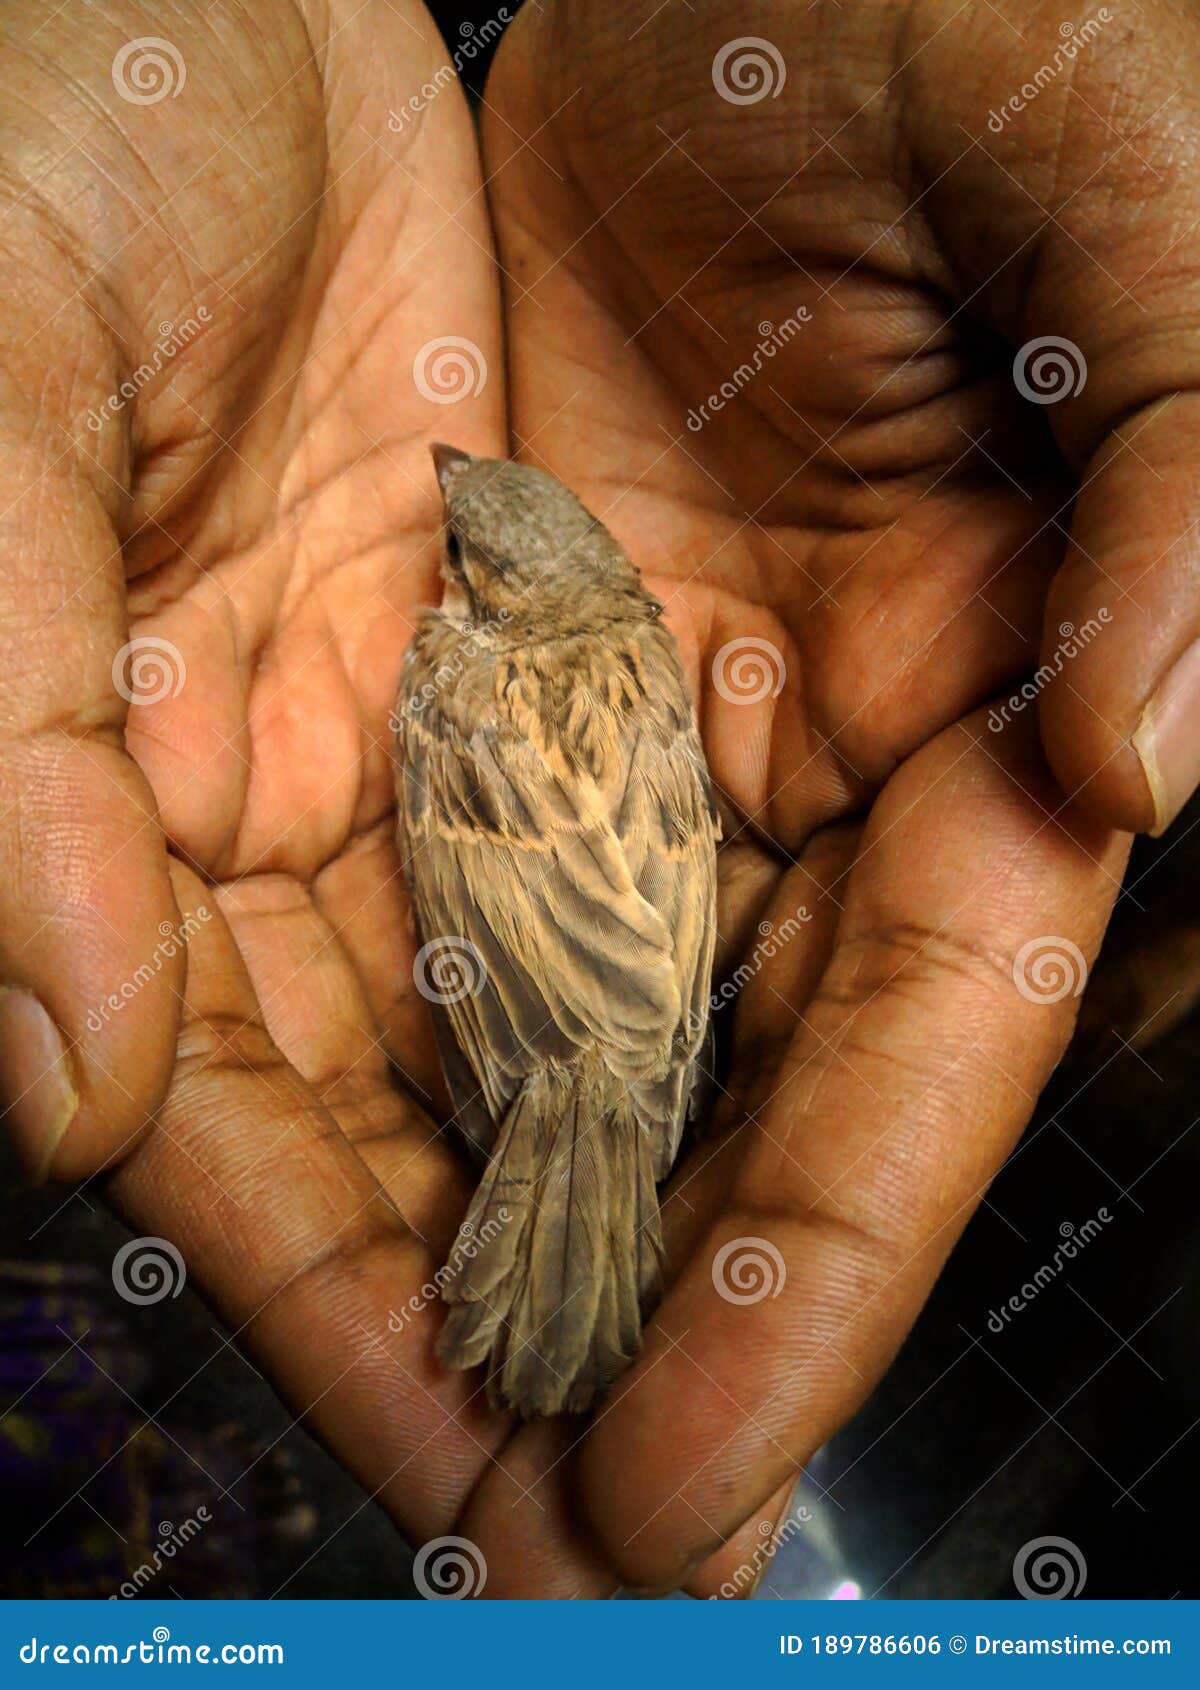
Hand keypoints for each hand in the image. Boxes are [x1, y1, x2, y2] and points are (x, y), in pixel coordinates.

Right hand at [0, 0, 595, 1593]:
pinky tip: (742, 1117)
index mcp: (103, 802)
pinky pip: (610, 836)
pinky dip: (666, 980)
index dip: (341, 1313)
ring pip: (521, 1010)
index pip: (228, 1131)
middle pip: (399, 1117)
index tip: (475, 1478)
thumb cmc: (18, 142)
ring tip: (713, 1371)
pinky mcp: (518, 634)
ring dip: (609, 1188)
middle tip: (626, 1506)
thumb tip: (60, 1085)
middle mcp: (259, 809)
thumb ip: (11, 752)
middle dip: (503, 1308)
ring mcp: (401, 729)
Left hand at [453, 0, 1194, 1590]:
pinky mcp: (494, 647)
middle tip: (525, 1537)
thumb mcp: (1138, 191)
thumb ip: (1188, 476)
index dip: (814, 1262)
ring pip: (564, 1022)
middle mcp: (816, 750)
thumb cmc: (981, 2)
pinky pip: (428, 878)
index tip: (690, 1464)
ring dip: (492, 1224)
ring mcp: (645, 712)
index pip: (910, 1041)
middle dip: (636, 1311)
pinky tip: (319, 1190)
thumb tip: (1146, 769)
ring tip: (412, 1432)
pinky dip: (374, 1036)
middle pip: (725, 1089)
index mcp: (987, 687)